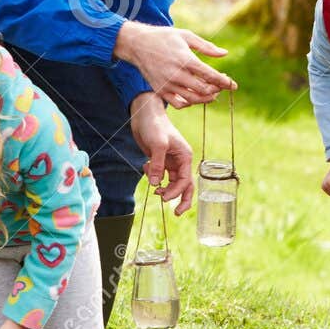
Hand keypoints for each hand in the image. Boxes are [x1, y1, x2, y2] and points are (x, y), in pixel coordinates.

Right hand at [114, 20, 236, 107]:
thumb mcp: (186, 36)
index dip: (225, 82)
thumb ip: (207, 47)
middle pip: (204, 90)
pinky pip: (179, 104)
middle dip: (217, 89)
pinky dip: (190, 103)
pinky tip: (195, 96)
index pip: (211, 76)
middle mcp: (177, 74)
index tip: (233, 85)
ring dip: (206, 98)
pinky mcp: (160, 91)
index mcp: (186, 60)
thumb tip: (225, 54)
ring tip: (212, 92)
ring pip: (193, 99)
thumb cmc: (164, 37)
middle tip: (221, 86)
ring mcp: (168, 84)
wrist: (137, 44)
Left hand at [130, 93, 196, 214]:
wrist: (144, 114)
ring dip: (164, 189)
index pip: (185, 180)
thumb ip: (157, 165)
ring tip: (155, 192)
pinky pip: (159, 175)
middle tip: (177, 214)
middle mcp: (180, 161)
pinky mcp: (159, 160)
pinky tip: (145, 166)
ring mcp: (169, 161)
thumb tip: (156, 185)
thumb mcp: (157, 144)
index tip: (165, 199)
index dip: (177, 192)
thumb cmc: (155, 125)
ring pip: (171, 182)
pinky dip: (152, 176)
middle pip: (185, 185)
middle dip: (181, 199)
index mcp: (185, 157)